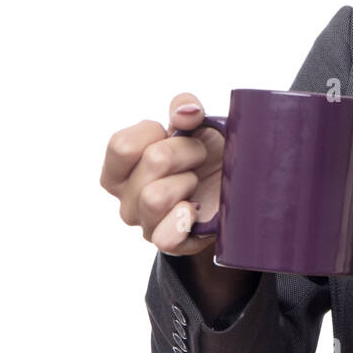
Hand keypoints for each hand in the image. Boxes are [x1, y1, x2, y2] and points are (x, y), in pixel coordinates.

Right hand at [100, 93, 223, 255]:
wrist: (232, 191)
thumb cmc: (204, 155)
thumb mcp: (195, 125)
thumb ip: (185, 109)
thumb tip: (186, 112)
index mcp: (120, 169)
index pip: (121, 145)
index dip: (155, 132)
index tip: (176, 133)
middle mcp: (126, 199)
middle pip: (153, 162)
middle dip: (186, 151)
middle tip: (199, 157)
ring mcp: (146, 224)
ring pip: (156, 197)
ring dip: (187, 181)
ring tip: (196, 182)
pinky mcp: (170, 243)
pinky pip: (166, 239)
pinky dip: (182, 221)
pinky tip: (194, 209)